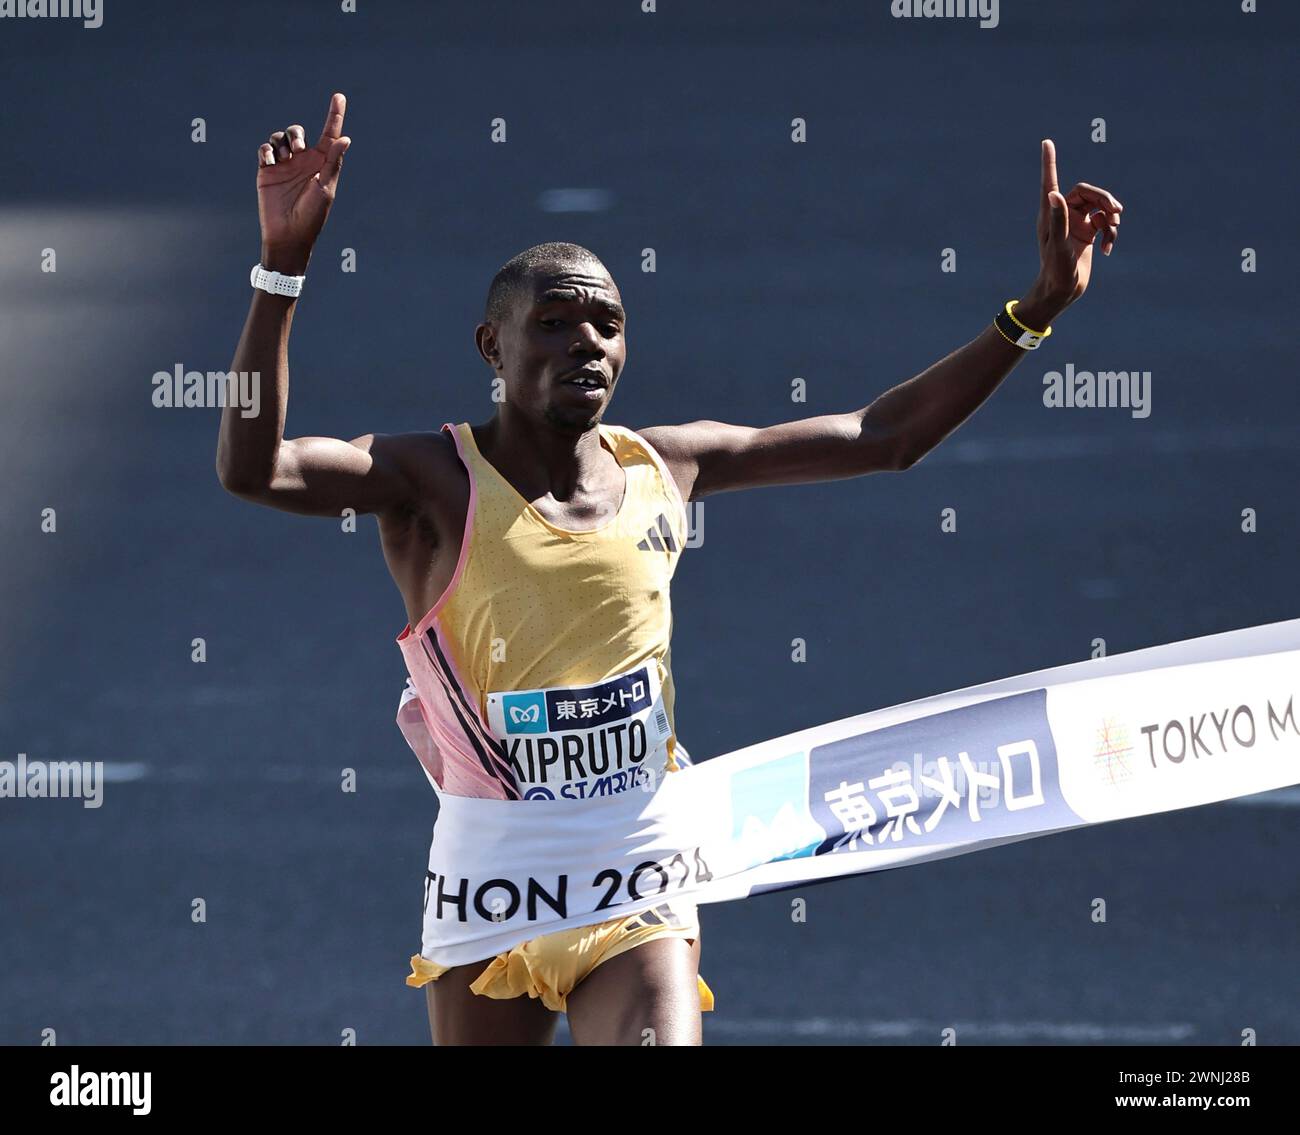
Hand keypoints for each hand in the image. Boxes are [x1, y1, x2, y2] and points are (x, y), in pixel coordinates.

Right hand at [255, 93, 350, 272]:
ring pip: (280, 137)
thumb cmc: (312, 215)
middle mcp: (303, 161)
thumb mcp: (326, 188)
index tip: (339, 96)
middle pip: (297, 131)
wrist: (288, 234)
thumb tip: (345, 138)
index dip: (335, 115)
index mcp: (321, 164)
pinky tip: (270, 161)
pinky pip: (265, 149)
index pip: (329, 134)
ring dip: (282, 141)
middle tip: (299, 151)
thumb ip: (333, 162)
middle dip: (296, 134)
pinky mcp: (267, 171)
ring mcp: (284, 165)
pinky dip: (267, 150)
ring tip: (285, 157)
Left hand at [1032, 139, 1122, 313]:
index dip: (1050, 162)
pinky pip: (1104, 223)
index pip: (1051, 182)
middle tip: (1116, 212)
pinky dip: (1111, 232)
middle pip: (1088, 193)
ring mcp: (1076, 224)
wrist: (1062, 292)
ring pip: (1099, 207)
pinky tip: (1108, 249)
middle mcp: (1063, 215)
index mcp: (1051, 214)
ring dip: (1110, 215)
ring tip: (1113, 230)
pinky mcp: (1087, 234)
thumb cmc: (1056, 271)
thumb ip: (1058, 220)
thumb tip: (1054, 193)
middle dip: (1104, 200)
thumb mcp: (1058, 245)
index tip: (1046, 142)